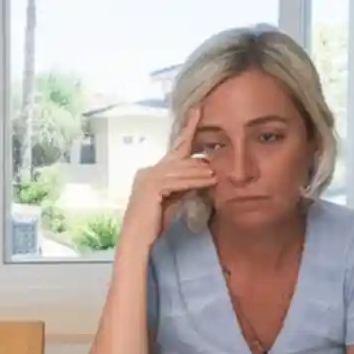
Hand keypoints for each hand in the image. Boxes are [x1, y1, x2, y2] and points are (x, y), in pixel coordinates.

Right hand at [118, 108, 217, 249]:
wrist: (136, 240)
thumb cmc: (153, 225)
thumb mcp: (172, 201)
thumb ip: (183, 186)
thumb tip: (202, 175)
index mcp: (150, 173)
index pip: (173, 150)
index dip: (187, 130)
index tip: (198, 113)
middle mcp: (147, 171)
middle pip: (179, 159)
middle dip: (198, 159)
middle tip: (217, 157)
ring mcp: (148, 178)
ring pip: (181, 169)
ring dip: (200, 172)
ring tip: (217, 173)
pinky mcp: (152, 186)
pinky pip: (179, 181)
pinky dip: (196, 181)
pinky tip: (209, 182)